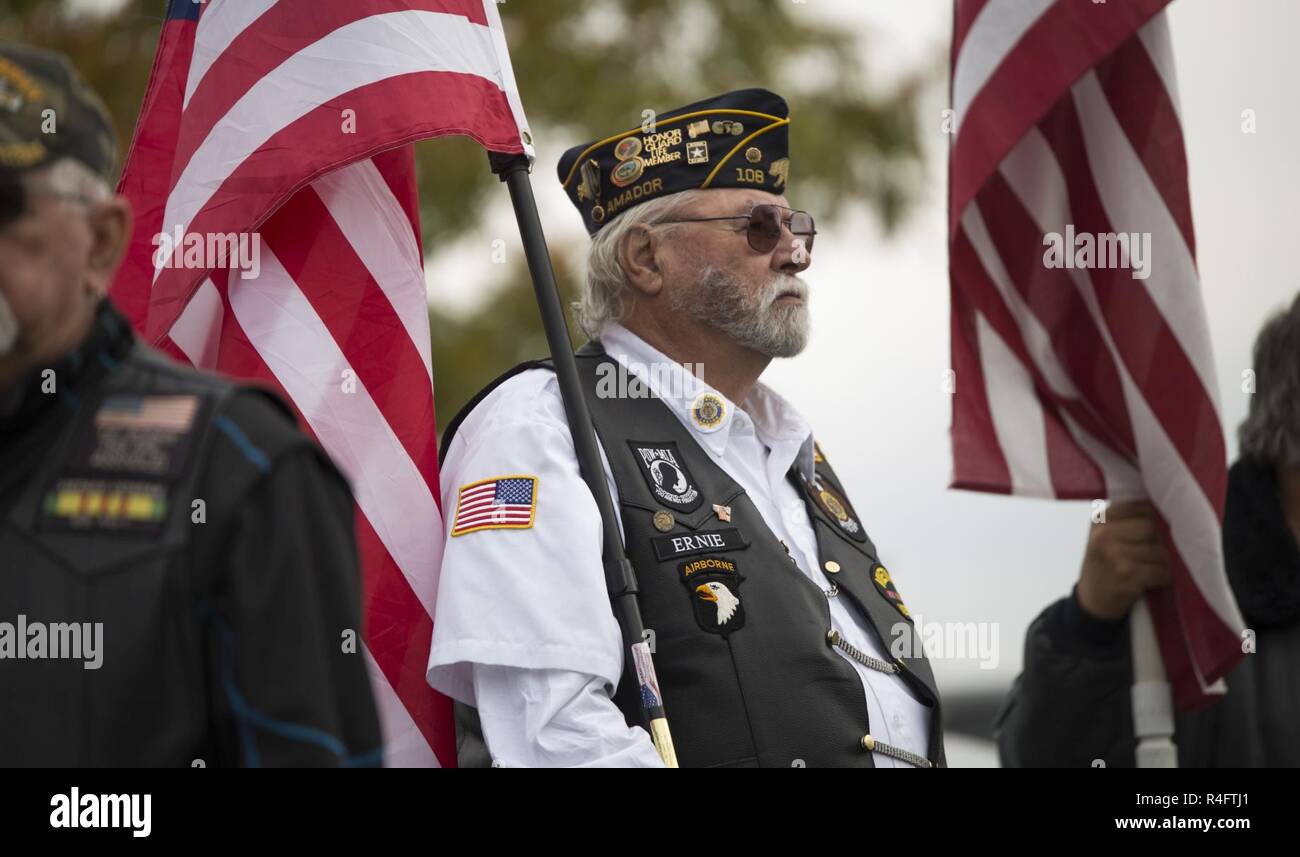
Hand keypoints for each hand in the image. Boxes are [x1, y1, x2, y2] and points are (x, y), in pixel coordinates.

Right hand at [1076, 501, 1172, 620]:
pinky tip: (1152, 581)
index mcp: (1099, 520)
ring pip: (1158, 551)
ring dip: (1162, 563)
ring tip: (1150, 569)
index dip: (1149, 519)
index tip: (1145, 533)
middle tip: (1148, 555)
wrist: (1092, 602)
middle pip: (1150, 528)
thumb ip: (1125, 521)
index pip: (1139, 507)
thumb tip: (1163, 511)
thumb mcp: (1104, 537)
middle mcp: (1103, 534)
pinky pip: (1160, 571)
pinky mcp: (1126, 575)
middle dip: (1156, 542)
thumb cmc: (1104, 565)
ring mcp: (1114, 554)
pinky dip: (1162, 578)